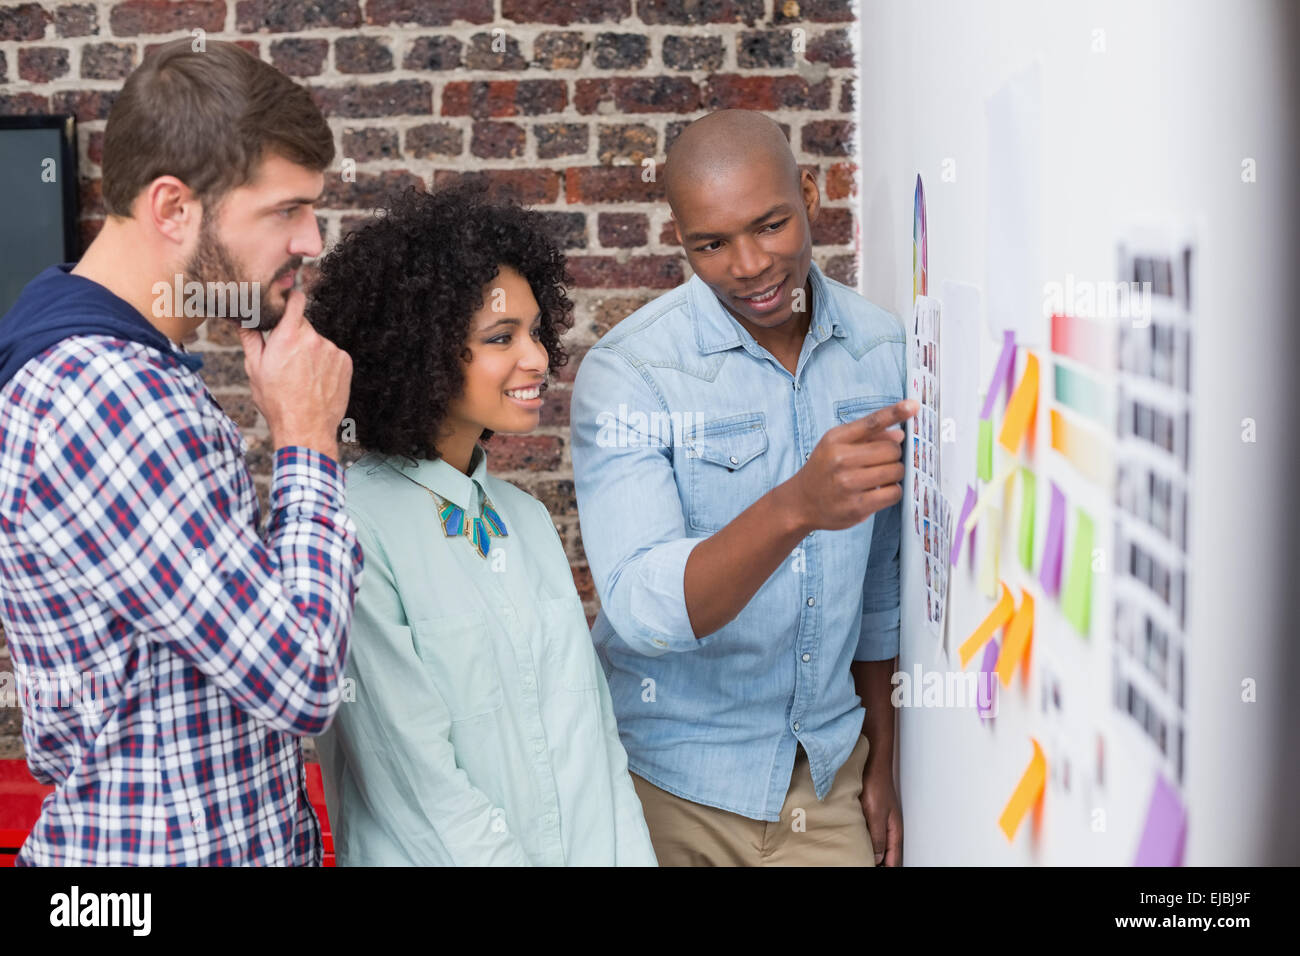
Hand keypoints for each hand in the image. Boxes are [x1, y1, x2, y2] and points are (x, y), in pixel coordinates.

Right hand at [238, 290, 351, 460]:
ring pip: (318, 342)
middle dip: (295, 337)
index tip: (287, 301)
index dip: (291, 299)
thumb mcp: (255, 369)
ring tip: (302, 377)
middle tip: (287, 360)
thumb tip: (244, 320)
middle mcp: (313, 339)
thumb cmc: (276, 401)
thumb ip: (251, 339)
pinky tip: (316, 381)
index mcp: (287, 336)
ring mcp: (332, 350)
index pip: (296, 300)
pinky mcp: (345, 362)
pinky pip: (332, 355)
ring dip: (311, 352)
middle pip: (304, 326)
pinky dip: (325, 364)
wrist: (305, 428)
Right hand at [785, 399, 916, 532]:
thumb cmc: (823, 470)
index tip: (913, 405)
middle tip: (883, 461)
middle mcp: (840, 460)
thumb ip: (867, 437)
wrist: (801, 503)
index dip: (895, 412)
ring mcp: (848, 484)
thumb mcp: (835, 446)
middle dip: (894, 455)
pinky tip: (881, 491)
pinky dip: (893, 491)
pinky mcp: (857, 506)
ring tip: (880, 477)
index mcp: (835, 440)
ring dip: (895, 473)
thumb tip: (899, 436)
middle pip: (891, 450)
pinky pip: (893, 493)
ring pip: (895, 471)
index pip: (872, 422)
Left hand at [861, 762, 902, 865]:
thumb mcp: (876, 815)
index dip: (886, 867)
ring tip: (862, 859)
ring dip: (874, 854)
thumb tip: (878, 858)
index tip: (874, 868)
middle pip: (888, 854)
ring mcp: (882, 823)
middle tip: (865, 864)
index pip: (893, 859)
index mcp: (894, 832)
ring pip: (880, 846)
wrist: (873, 767)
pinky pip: (873, 835)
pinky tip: (859, 845)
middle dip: (880, 863)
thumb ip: (878, 837)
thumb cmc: (877, 787)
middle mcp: (890, 829)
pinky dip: (868, 843)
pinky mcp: (874, 816)